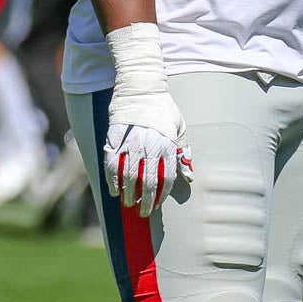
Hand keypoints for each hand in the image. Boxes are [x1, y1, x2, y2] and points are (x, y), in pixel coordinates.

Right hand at [104, 89, 193, 217]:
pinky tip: (114, 190)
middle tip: (141, 212)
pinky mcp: (115, 139)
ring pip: (129, 176)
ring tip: (128, 204)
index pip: (165, 178)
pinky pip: (112, 165)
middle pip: (147, 181)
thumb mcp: (180, 128)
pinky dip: (113, 181)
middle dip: (144, 201)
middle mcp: (150, 147)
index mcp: (167, 145)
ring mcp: (131, 143)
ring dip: (128, 194)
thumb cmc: (163, 109)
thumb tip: (189, 177)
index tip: (156, 205)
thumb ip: (184, 153)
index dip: (160, 196)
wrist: (141, 88)